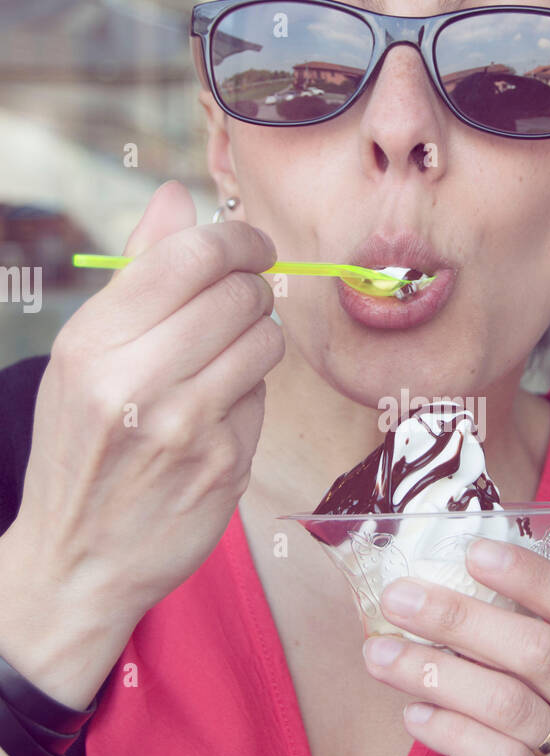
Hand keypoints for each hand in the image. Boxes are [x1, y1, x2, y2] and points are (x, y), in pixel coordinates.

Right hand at [15, 181, 284, 627]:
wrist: (78, 559)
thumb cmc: (83, 447)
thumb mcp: (82, 356)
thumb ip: (136, 274)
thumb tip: (176, 196)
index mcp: (93, 343)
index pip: (191, 256)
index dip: (237, 239)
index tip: (251, 246)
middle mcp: (136, 381)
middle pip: (239, 295)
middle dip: (252, 290)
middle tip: (242, 302)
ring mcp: (186, 427)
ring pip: (264, 343)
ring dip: (258, 341)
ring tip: (226, 360)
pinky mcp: (225, 465)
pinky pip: (263, 399)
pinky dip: (249, 398)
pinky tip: (217, 417)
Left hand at [362, 536, 549, 755]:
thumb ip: (525, 657)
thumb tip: (443, 594)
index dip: (534, 576)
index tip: (474, 550)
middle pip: (538, 651)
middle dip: (460, 617)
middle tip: (399, 597)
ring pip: (509, 704)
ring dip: (435, 673)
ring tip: (380, 655)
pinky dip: (450, 733)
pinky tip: (413, 717)